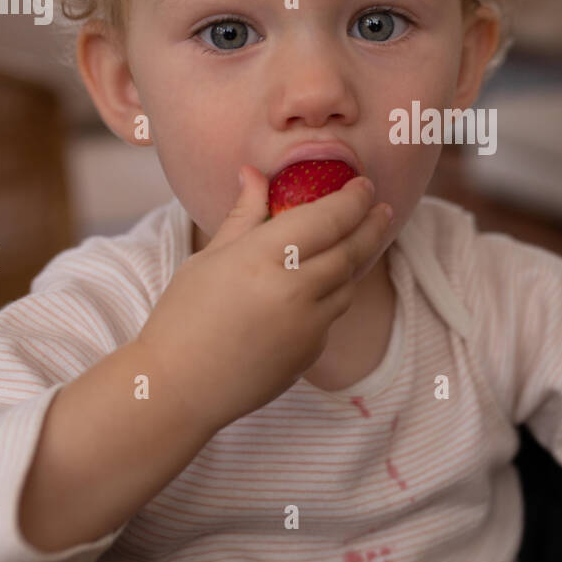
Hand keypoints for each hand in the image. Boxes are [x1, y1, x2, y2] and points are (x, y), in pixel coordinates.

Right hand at [138, 165, 393, 430]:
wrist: (179, 388)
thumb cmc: (184, 317)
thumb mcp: (210, 257)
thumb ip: (244, 214)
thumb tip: (254, 173)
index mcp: (263, 256)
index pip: (328, 218)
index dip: (353, 199)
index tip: (365, 186)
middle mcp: (294, 289)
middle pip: (351, 249)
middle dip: (372, 225)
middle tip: (383, 208)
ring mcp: (307, 325)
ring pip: (347, 283)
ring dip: (354, 260)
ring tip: (357, 241)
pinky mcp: (311, 352)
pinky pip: (332, 315)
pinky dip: (331, 295)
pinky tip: (321, 285)